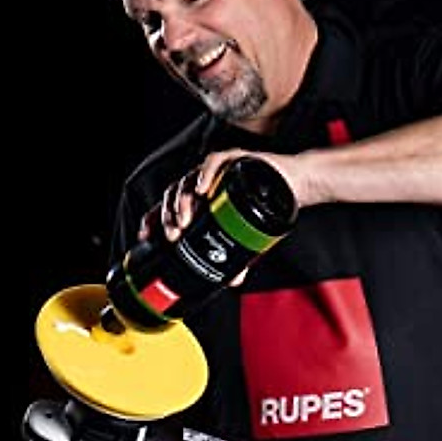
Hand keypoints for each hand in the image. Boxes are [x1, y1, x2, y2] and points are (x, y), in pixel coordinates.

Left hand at [138, 149, 299, 287]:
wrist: (295, 185)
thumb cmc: (267, 206)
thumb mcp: (249, 237)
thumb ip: (239, 258)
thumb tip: (232, 281)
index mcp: (200, 200)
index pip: (169, 208)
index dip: (154, 221)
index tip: (146, 238)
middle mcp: (204, 184)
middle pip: (174, 196)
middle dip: (169, 216)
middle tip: (173, 235)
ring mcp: (216, 171)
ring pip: (188, 180)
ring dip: (182, 201)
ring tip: (184, 220)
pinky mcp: (234, 159)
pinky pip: (214, 162)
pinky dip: (205, 175)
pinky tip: (201, 190)